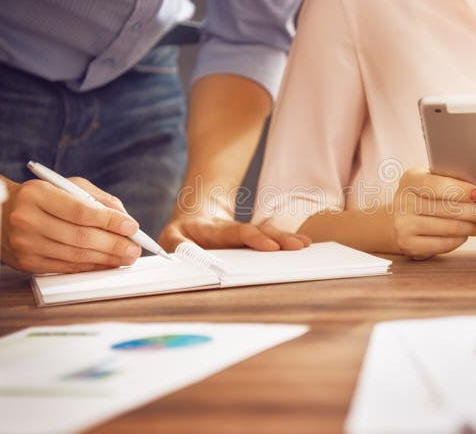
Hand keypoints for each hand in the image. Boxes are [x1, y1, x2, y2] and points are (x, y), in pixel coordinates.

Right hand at [1, 177, 141, 273]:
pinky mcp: (26, 263)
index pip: (80, 211)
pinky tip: (106, 264)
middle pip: (80, 237)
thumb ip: (98, 199)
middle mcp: (27, 220)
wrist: (0, 213)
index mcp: (37, 195)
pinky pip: (65, 267)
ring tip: (126, 258)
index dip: (109, 221)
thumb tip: (125, 220)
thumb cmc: (42, 197)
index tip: (132, 227)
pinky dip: (90, 267)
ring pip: (74, 256)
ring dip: (106, 259)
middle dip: (113, 244)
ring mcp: (25, 244)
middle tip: (135, 249)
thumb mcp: (67, 186)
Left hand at [158, 214, 311, 251]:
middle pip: (258, 232)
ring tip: (305, 245)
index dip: (253, 238)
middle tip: (298, 246)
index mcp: (214, 230)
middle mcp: (233, 231)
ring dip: (286, 240)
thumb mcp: (170, 239)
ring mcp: (244, 237)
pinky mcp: (252, 243)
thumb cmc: (180, 235)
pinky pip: (271, 242)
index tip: (270, 246)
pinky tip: (305, 244)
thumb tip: (184, 256)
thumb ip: (177, 246)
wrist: (193, 219)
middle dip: (279, 238)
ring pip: (268, 235)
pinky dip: (287, 242)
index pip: (236, 232)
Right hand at [390, 168, 475, 258]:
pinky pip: (443, 244)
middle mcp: (404, 202)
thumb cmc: (418, 199)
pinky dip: (460, 240)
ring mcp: (404, 225)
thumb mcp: (425, 182)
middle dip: (474, 212)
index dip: (461, 190)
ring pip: (449, 228)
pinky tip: (466, 234)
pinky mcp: (409, 245)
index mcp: (410, 180)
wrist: (391, 222)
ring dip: (471, 227)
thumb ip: (446, 182)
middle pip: (448, 208)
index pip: (438, 185)